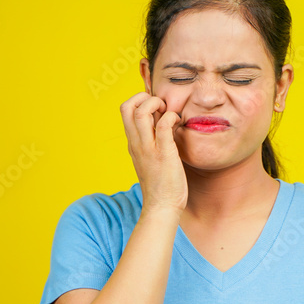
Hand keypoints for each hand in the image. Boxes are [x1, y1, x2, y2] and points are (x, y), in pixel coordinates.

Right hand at [119, 92, 186, 215]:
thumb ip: (152, 142)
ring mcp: (148, 148)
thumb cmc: (161, 184)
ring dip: (156, 104)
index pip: (125, 110)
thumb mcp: (150, 158)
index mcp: (133, 143)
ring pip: (141, 112)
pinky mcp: (163, 154)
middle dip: (143, 97)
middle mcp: (136, 143)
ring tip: (168, 112)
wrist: (162, 207)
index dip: (139, 100)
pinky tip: (178, 123)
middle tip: (160, 106)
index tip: (155, 107)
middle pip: (126, 107)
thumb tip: (162, 124)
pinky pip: (163, 126)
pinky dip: (171, 117)